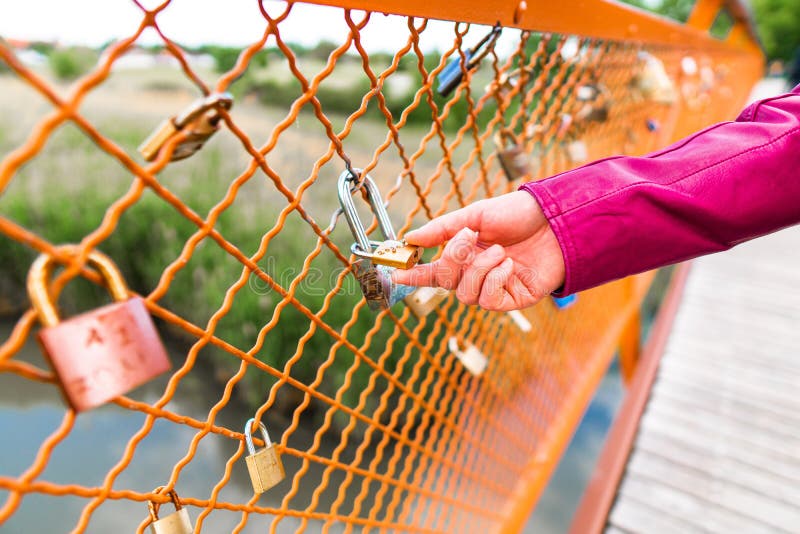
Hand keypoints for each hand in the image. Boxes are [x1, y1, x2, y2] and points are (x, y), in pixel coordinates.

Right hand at [391, 191, 564, 310]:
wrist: (556, 219)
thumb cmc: (518, 214)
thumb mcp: (475, 214)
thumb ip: (442, 229)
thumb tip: (410, 238)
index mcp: (464, 254)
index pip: (433, 270)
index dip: (413, 275)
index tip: (394, 273)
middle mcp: (476, 273)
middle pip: (445, 282)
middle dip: (452, 259)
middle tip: (470, 238)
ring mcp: (493, 288)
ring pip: (464, 294)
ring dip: (478, 269)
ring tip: (499, 250)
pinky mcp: (512, 300)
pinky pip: (487, 300)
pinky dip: (493, 280)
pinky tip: (507, 264)